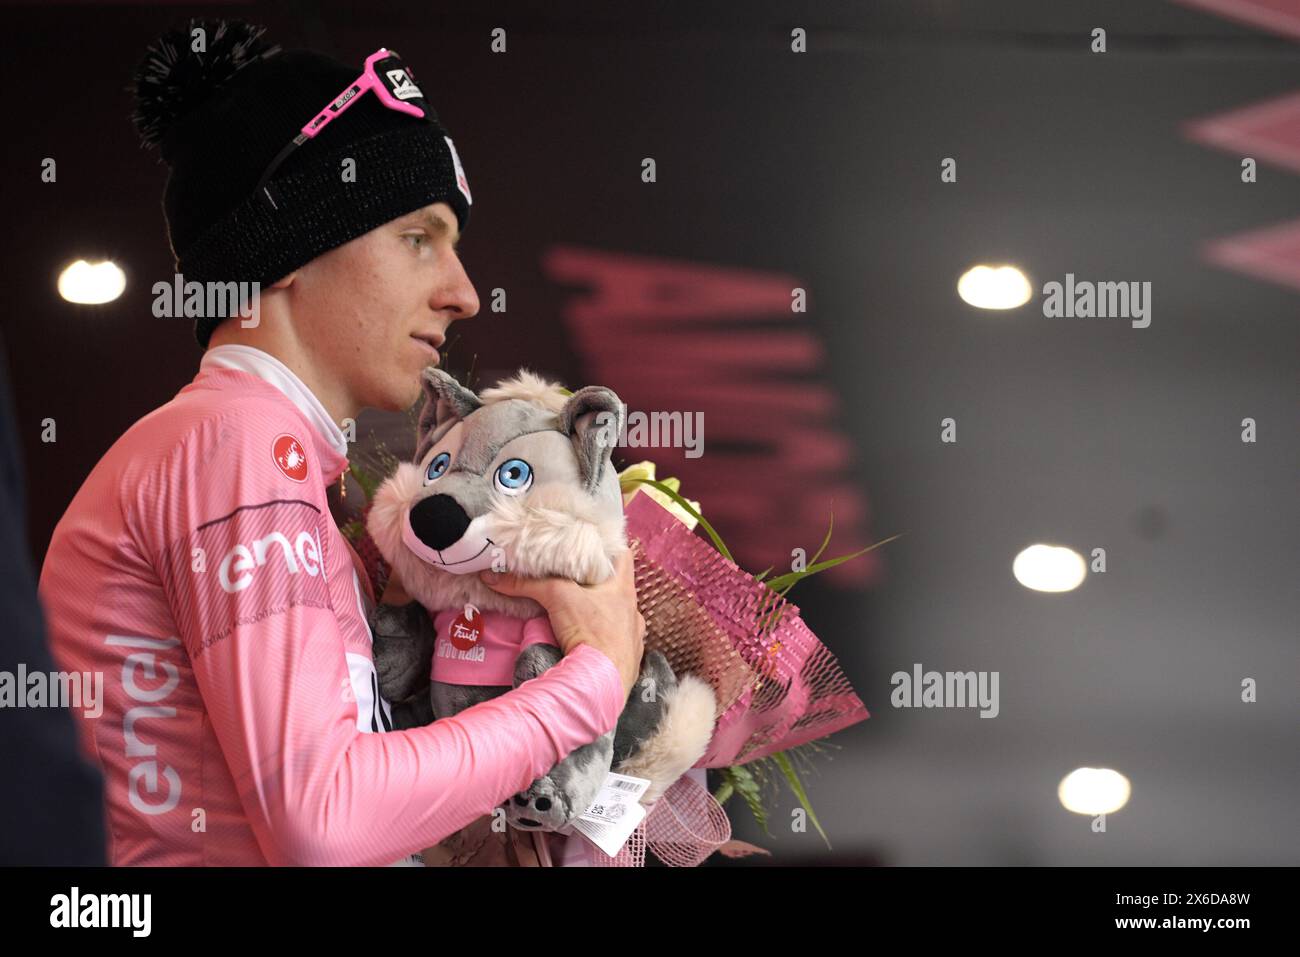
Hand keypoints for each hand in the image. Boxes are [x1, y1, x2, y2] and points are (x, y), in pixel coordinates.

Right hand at [477, 550, 644, 696]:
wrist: (602, 682)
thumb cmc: (589, 632)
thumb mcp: (557, 598)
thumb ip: (526, 584)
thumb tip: (491, 575)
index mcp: (624, 589)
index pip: (623, 555)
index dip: (608, 548)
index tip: (591, 546)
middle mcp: (633, 612)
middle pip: (618, 588)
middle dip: (599, 584)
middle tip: (576, 579)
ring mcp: (633, 638)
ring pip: (618, 617)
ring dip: (602, 614)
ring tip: (579, 611)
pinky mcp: (628, 660)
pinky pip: (617, 644)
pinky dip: (604, 640)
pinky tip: (588, 641)